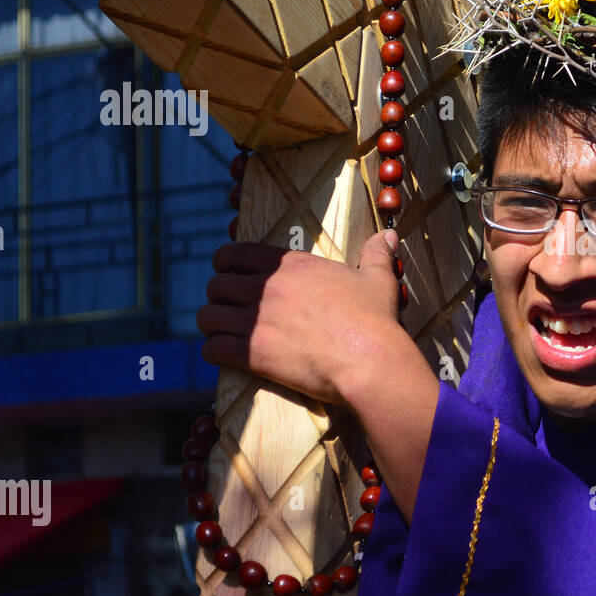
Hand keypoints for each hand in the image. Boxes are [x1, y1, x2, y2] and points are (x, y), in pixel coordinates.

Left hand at [197, 231, 406, 403]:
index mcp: (290, 265)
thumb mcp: (378, 280)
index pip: (233, 253)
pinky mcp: (253, 353)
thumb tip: (388, 235)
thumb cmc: (375, 319)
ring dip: (212, 325)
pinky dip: (213, 352)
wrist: (370, 360)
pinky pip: (212, 349)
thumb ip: (376, 254)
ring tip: (221, 333)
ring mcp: (257, 320)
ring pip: (207, 317)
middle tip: (228, 309)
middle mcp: (267, 288)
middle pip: (215, 286)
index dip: (224, 263)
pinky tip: (222, 355)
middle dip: (219, 298)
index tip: (227, 273)